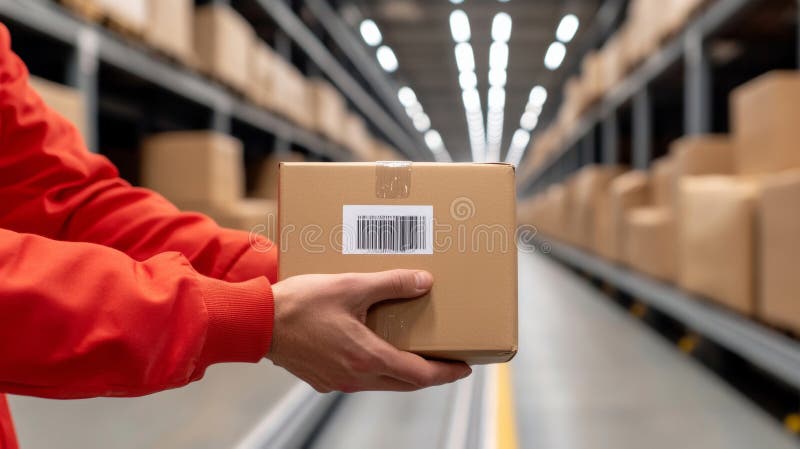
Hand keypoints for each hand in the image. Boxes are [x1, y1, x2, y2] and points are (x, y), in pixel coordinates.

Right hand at [266, 269, 470, 392]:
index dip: (447, 373)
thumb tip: (424, 282)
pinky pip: (360, 378)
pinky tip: (375, 348)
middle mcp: (355, 377)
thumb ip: (391, 283)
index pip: (420, 375)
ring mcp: (337, 381)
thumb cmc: (299, 304)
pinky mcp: (322, 378)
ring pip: (382, 383)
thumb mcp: (351, 286)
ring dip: (402, 372)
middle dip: (430, 375)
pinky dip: (377, 368)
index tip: (465, 368)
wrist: (255, 322)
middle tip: (448, 361)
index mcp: (368, 358)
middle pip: (404, 383)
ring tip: (416, 352)